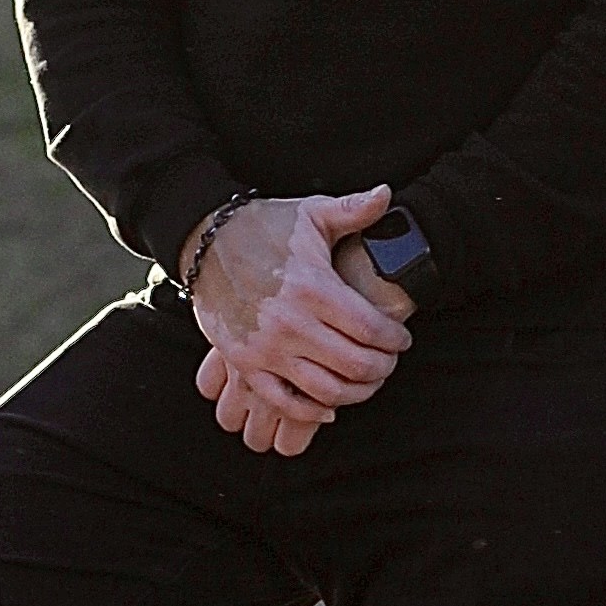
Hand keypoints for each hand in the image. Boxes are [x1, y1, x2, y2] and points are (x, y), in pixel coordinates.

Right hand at [191, 184, 409, 459]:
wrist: (204, 241)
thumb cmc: (263, 227)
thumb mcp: (310, 213)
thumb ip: (353, 209)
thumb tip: (386, 194)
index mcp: (313, 288)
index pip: (372, 330)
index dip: (395, 341)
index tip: (402, 339)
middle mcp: (290, 323)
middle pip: (356, 365)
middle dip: (383, 368)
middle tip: (389, 361)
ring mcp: (265, 348)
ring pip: (327, 391)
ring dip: (356, 393)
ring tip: (366, 381)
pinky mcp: (245, 363)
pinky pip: (286, 403)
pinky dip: (313, 412)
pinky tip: (330, 405)